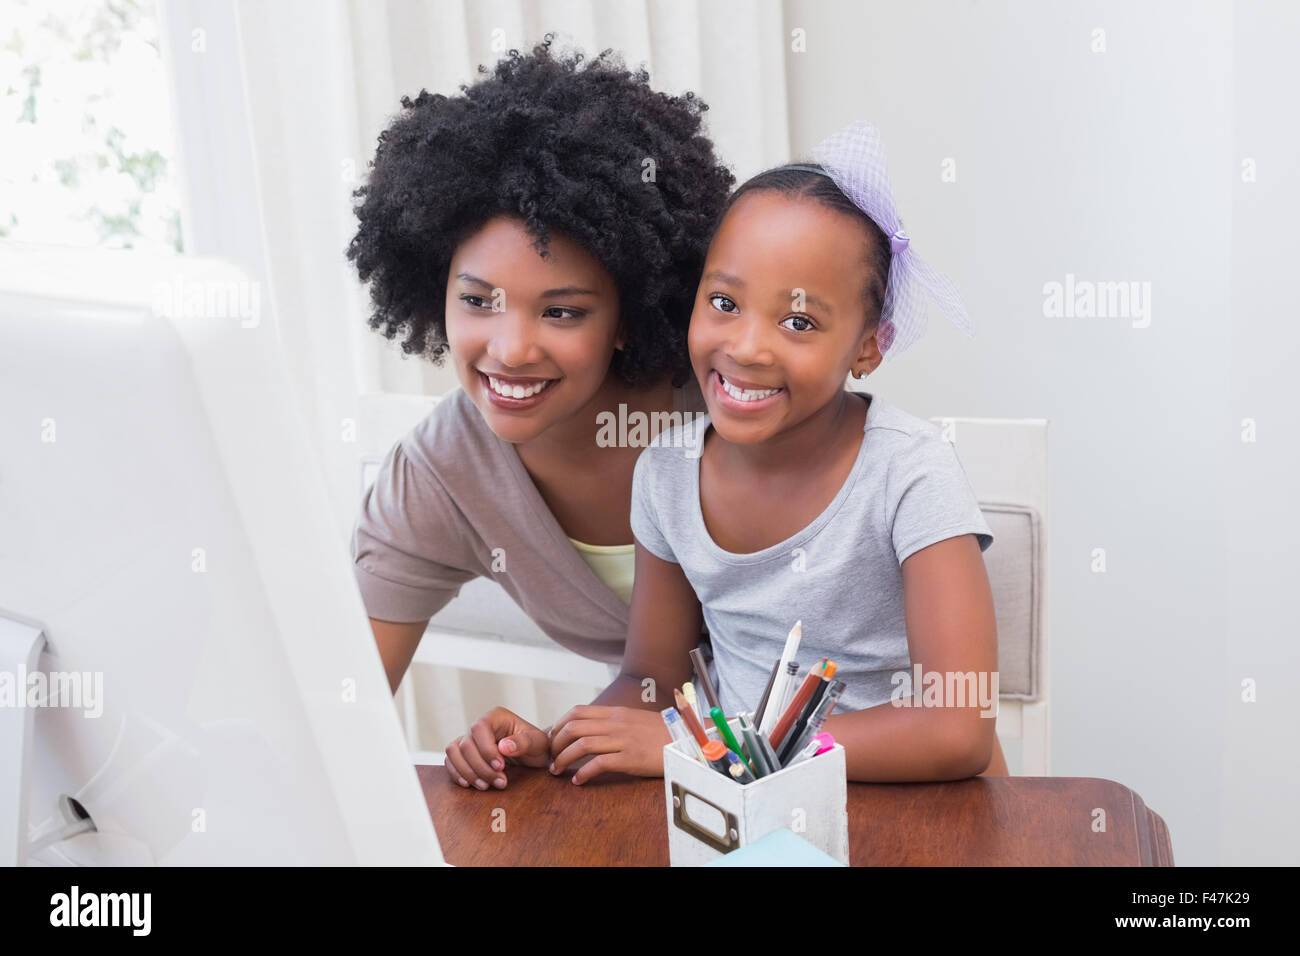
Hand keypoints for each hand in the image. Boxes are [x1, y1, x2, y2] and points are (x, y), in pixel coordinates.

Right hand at [444, 706, 550, 790]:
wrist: (535, 756)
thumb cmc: (537, 746)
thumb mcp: (537, 743)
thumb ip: (523, 742)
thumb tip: (503, 746)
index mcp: (496, 717)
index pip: (479, 729)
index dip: (486, 750)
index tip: (501, 767)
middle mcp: (479, 726)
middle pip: (466, 744)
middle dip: (481, 767)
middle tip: (500, 782)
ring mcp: (469, 739)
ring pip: (454, 752)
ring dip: (467, 772)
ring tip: (485, 786)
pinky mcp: (464, 753)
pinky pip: (451, 760)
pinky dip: (457, 773)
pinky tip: (469, 784)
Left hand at [547, 705, 672, 784]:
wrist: (687, 740)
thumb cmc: (662, 733)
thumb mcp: (635, 719)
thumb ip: (614, 722)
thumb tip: (592, 730)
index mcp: (616, 712)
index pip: (577, 712)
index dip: (558, 725)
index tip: (552, 738)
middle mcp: (616, 722)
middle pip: (574, 727)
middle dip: (555, 743)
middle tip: (550, 757)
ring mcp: (623, 739)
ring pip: (582, 744)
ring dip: (563, 759)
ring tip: (557, 770)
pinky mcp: (630, 758)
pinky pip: (598, 764)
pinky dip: (583, 773)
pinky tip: (578, 781)